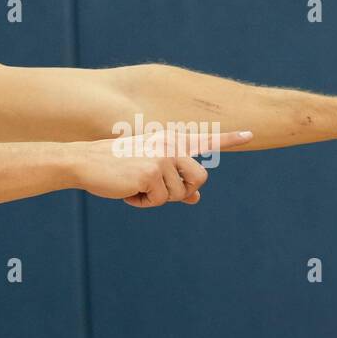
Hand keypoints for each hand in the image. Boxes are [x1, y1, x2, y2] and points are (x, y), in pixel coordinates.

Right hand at [75, 128, 253, 207]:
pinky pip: (160, 201)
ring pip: (178, 194)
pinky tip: (128, 191)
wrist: (86, 162)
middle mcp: (171, 145)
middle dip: (182, 191)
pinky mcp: (152, 172)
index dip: (230, 138)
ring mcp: (163, 157)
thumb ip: (175, 182)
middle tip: (155, 189)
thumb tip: (197, 198)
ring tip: (134, 185)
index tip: (250, 135)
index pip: (206, 139)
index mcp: (171, 141)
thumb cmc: (116, 167)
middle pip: (199, 178)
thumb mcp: (148, 173)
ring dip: (156, 198)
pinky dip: (143, 203)